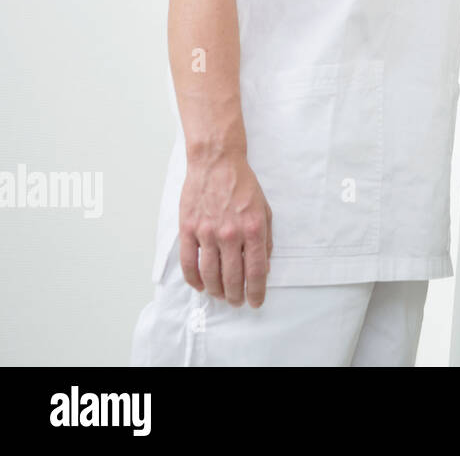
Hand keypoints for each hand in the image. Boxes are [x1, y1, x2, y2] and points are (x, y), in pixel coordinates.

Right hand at [178, 151, 273, 307]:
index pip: (256, 270)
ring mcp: (207, 232)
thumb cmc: (243, 186)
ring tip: (221, 296)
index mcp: (253, 229)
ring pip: (209, 274)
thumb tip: (263, 267)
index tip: (256, 302)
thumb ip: (265, 240)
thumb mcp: (265, 210)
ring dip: (216, 290)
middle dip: (236, 295)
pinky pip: (188, 261)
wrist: (217, 163)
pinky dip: (194, 278)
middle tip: (236, 302)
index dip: (256, 291)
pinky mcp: (188, 229)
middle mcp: (230, 234)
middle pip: (232, 277)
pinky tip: (200, 285)